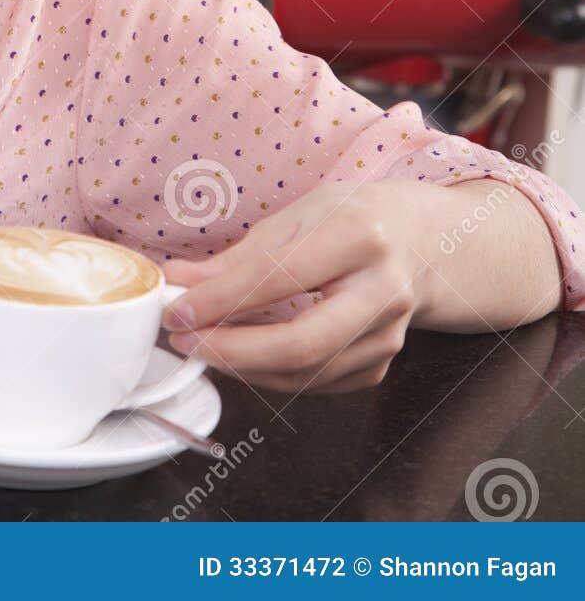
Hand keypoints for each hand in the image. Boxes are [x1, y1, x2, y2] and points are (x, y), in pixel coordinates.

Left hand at [161, 182, 426, 393]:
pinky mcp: (380, 365)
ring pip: (305, 374)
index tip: (177, 309)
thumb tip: (179, 282)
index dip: (221, 299)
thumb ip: (238, 257)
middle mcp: (382, 291)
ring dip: (243, 367)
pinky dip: (269, 375)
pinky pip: (315, 384)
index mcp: (359, 236)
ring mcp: (387, 336)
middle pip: (301, 344)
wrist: (422, 242)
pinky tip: (240, 356)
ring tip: (201, 347)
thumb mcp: (298, 216)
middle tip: (185, 343)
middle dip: (232, 351)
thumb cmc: (352, 219)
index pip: (280, 277)